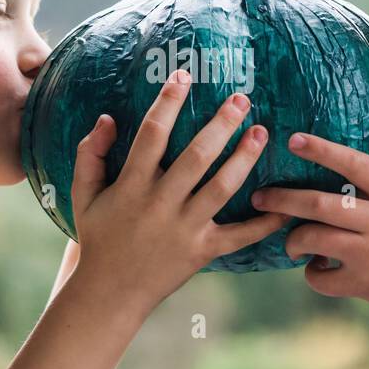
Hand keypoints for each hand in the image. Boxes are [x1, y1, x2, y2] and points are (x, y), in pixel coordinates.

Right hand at [70, 69, 287, 311]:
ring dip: (244, 159)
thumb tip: (108, 119)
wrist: (110, 292)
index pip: (152, 134)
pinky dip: (264, 223)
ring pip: (221, 188)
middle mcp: (161, 204)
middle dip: (220, 124)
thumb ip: (90, 154)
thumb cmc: (99, 236)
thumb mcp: (83, 195)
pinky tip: (285, 205)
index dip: (168, 102)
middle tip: (241, 98)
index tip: (184, 76)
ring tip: (260, 132)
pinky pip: (239, 237)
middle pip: (196, 156)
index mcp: (132, 186)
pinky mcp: (203, 251)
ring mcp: (185, 229)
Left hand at [251, 131, 368, 324]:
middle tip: (258, 195)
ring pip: (315, 239)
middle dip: (283, 198)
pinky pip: (321, 278)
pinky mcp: (365, 284)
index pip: (356, 164)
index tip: (293, 140)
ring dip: (293, 238)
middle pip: (321, 203)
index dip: (323, 150)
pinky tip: (314, 268)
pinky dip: (310, 273)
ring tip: (288, 239)